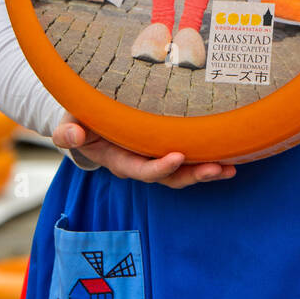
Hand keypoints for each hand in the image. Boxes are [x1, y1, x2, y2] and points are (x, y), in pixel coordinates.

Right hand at [51, 114, 236, 188]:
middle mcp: (140, 163)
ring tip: (229, 168)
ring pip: (183, 172)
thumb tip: (72, 136)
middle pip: (169, 178)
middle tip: (216, 168)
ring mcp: (155, 157)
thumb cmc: (79, 120)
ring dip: (206, 172)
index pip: (140, 169)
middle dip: (192, 175)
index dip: (159, 167)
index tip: (177, 156)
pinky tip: (232, 155)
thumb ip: (68, 132)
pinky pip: (190, 158)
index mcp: (119, 160)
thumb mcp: (68, 124)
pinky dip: (209, 158)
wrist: (88, 120)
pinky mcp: (167, 148)